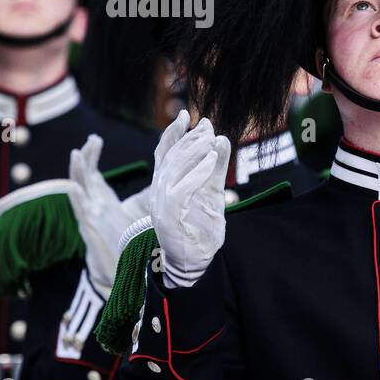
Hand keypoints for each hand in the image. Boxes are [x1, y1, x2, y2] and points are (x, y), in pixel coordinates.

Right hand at [68, 135, 149, 293]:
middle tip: (92, 139)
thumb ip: (149, 194)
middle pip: (85, 176)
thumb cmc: (129, 242)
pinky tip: (73, 187)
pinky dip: (77, 199)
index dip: (91, 155)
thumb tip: (167, 174)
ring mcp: (91, 217)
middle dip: (86, 157)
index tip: (95, 139)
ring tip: (76, 154)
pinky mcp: (91, 231)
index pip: (93, 173)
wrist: (124, 271)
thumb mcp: (141, 212)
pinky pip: (81, 213)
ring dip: (77, 172)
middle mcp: (94, 206)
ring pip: (79, 190)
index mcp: (103, 200)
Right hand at [149, 111, 231, 288]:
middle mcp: (158, 192)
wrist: (195, 264)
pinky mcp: (169, 218)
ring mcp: (161, 205)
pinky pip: (180, 191)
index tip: (185, 115)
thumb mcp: (212, 193)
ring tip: (210, 138)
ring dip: (192, 152)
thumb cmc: (200, 229)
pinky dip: (195, 174)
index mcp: (165, 186)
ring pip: (173, 171)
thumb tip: (221, 139)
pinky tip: (209, 161)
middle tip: (206, 126)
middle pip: (170, 158)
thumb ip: (215, 169)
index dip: (172, 134)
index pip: (164, 154)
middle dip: (188, 139)